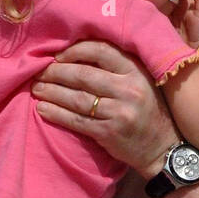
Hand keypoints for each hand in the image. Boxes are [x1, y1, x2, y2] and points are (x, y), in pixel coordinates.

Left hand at [31, 40, 180, 178]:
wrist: (162, 147)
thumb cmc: (148, 111)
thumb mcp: (141, 82)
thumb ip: (118, 68)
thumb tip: (77, 54)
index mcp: (135, 71)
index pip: (101, 50)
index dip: (75, 50)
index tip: (57, 55)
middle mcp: (128, 89)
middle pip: (83, 75)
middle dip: (56, 72)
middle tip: (39, 72)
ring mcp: (119, 112)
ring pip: (77, 98)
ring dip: (51, 92)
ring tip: (36, 89)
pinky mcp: (109, 133)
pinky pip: (76, 121)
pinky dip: (56, 114)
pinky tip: (42, 109)